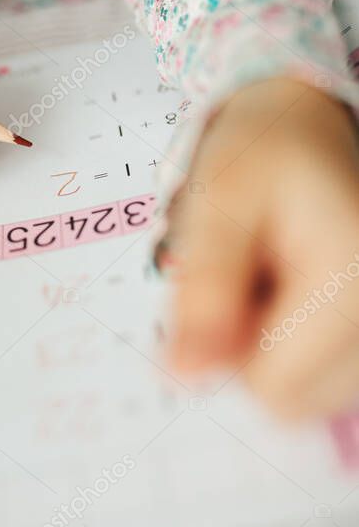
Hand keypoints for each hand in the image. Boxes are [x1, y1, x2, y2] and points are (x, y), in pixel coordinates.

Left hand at [167, 77, 358, 419]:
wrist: (305, 125)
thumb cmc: (259, 152)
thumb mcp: (217, 202)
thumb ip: (203, 289)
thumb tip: (184, 375)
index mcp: (351, 282)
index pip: (273, 388)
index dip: (227, 345)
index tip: (227, 279)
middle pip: (293, 400)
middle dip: (250, 347)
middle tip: (247, 273)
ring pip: (309, 394)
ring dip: (272, 345)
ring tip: (270, 274)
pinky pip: (326, 375)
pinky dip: (297, 341)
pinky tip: (291, 286)